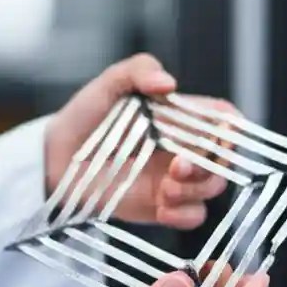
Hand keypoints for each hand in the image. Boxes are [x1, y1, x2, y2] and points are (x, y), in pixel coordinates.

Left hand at [45, 54, 236, 228]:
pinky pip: (192, 216)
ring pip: (211, 189)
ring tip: (165, 190)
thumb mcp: (109, 84)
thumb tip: (168, 83)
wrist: (55, 157)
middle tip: (177, 167)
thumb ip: (138, 70)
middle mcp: (184, 148)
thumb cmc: (85, 116)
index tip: (216, 135)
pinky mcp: (161, 206)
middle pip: (223, 160)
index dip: (230, 129)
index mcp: (181, 118)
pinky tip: (162, 208)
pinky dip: (185, 215)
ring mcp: (175, 179)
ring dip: (195, 191)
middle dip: (208, 166)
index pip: (224, 121)